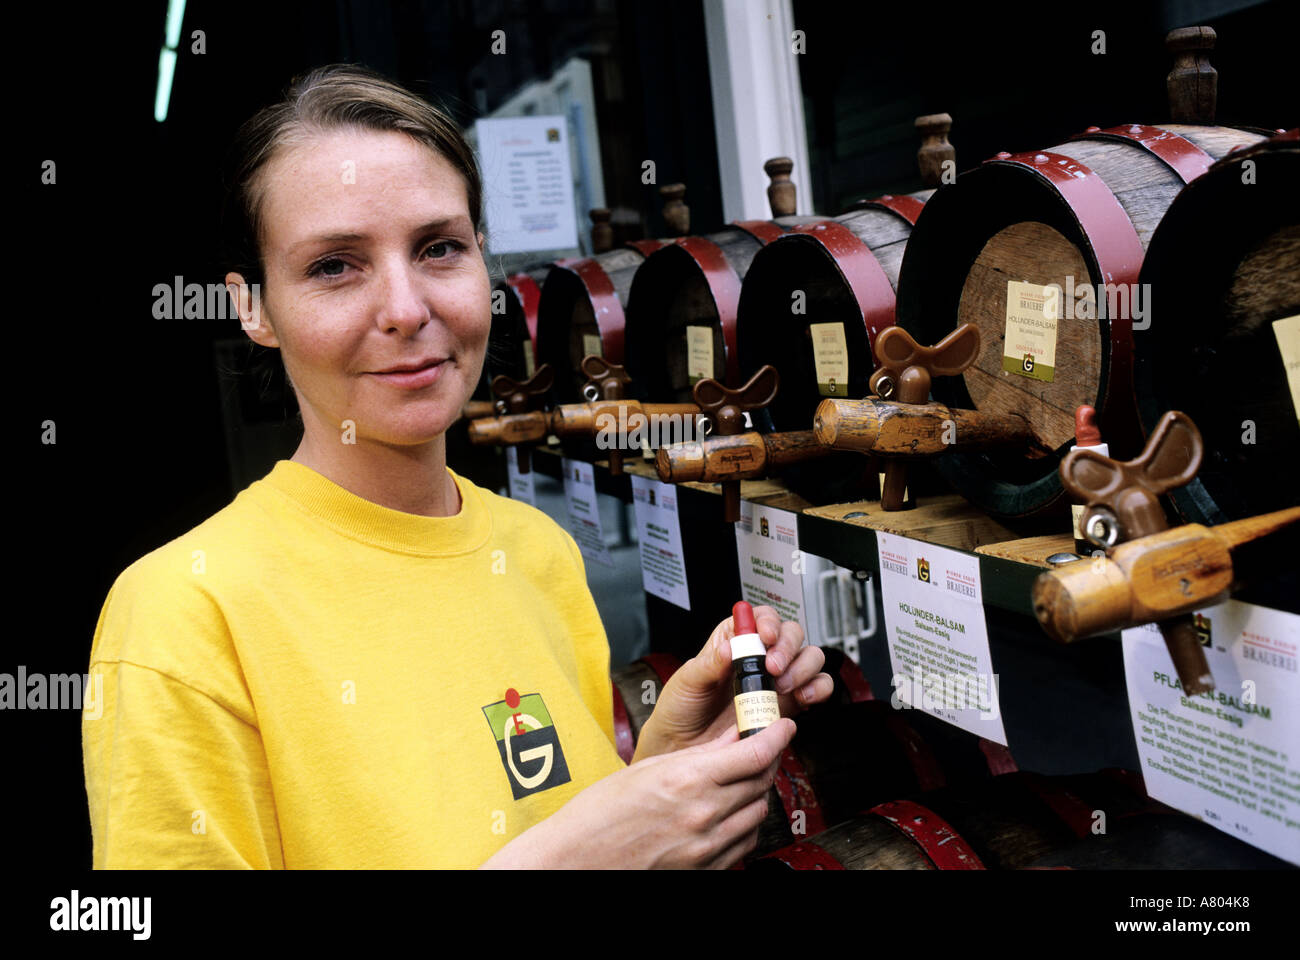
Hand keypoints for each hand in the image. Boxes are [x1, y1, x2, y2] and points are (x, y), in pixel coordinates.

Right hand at [482, 719, 795, 868]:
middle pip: (762, 781)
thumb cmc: (599, 814)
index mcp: (688, 780)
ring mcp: (707, 846)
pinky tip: (731, 813)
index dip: (777, 736)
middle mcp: (704, 814)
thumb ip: (697, 756)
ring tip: (743, 780)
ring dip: (757, 792)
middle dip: (769, 760)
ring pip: (757, 812)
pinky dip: (745, 825)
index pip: (754, 754)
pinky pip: (744, 843)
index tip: (783, 726)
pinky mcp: (706, 868)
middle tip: (765, 747)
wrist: (578, 858)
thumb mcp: (649, 768)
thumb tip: (731, 740)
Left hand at [633, 605, 833, 760]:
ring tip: (782, 686)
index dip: (769, 621)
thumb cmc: (681, 711)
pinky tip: (801, 697)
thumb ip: (709, 664)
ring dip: (803, 667)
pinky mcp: (789, 705)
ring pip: (810, 657)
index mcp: (733, 642)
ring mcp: (777, 681)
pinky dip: (817, 688)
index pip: (761, 617)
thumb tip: (730, 646)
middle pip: (791, 633)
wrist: (685, 749)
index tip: (766, 636)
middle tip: (773, 667)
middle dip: (787, 647)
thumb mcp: (687, 682)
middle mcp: (759, 658)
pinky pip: (817, 688)